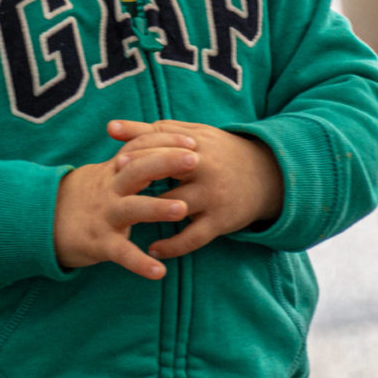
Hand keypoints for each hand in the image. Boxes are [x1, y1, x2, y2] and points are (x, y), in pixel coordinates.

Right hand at [52, 126, 198, 279]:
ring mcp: (105, 215)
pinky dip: (140, 263)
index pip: (140, 148)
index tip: (193, 141)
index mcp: (115, 171)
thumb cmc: (88, 195)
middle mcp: (110, 189)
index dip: (165, 143)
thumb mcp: (108, 172)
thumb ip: (132, 157)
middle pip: (138, 170)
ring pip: (132, 208)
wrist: (42, 221)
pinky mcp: (99, 243)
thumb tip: (162, 133)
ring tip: (183, 210)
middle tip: (194, 160)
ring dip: (156, 208)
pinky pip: (121, 253)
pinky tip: (159, 272)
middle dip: (166, 163)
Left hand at [109, 119, 283, 260]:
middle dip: (143, 176)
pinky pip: (193, 237)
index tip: (117, 163)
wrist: (266, 175)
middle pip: (169, 168)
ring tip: (128, 224)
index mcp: (197, 144)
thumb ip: (152, 131)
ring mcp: (213, 195)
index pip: (164, 143)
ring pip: (178, 205)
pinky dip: (172, 246)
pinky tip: (154, 250)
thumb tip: (110, 127)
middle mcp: (206, 168)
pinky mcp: (221, 221)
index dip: (140, 152)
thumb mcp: (192, 135)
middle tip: (119, 190)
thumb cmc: (218, 153)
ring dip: (152, 215)